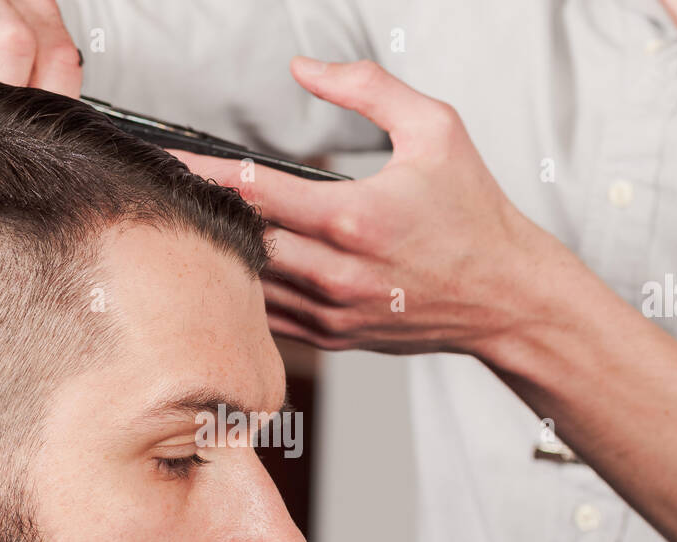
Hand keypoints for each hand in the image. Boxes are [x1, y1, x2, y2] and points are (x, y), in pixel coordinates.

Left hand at [172, 57, 568, 355]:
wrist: (506, 296)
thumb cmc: (474, 213)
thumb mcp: (436, 129)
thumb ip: (367, 89)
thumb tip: (304, 69)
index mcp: (354, 217)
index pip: (254, 190)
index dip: (203, 172)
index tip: (171, 160)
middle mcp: (336, 273)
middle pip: (239, 242)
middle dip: (204, 214)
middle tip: (175, 191)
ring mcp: (333, 312)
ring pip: (248, 285)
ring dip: (223, 256)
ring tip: (202, 226)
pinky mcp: (335, 337)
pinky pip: (270, 317)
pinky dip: (251, 290)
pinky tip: (241, 264)